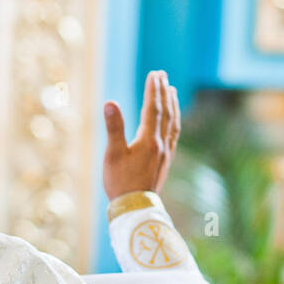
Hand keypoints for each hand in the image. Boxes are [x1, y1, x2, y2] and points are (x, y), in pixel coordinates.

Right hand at [102, 69, 179, 199]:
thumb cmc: (120, 182)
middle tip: (162, 75)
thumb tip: (110, 102)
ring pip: (173, 123)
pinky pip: (173, 135)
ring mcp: (165, 154)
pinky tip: (171, 121)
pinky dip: (173, 122)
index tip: (154, 74)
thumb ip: (114, 127)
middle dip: (163, 92)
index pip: (153, 109)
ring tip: (171, 91)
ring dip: (172, 105)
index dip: (153, 90)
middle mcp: (161, 145)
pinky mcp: (165, 162)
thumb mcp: (113, 154)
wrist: (135, 209)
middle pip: (165, 113)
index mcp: (148, 140)